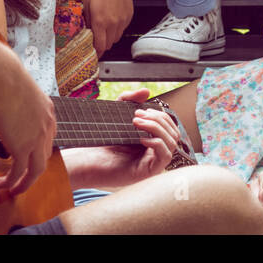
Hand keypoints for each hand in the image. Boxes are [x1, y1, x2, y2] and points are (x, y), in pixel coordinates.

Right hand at [0, 60, 56, 195]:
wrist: (5, 79)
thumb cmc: (5, 76)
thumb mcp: (19, 88)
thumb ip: (16, 95)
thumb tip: (1, 90)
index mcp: (47, 111)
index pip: (48, 136)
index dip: (39, 148)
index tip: (28, 154)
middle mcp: (47, 126)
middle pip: (45, 154)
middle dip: (34, 168)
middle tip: (22, 176)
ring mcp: (37, 139)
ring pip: (36, 170)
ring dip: (26, 182)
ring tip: (14, 189)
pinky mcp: (23, 147)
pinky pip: (20, 172)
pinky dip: (13, 182)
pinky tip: (3, 185)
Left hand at [63, 89, 180, 187]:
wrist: (89, 159)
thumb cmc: (104, 139)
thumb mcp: (117, 112)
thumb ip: (130, 99)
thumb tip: (147, 91)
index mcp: (154, 139)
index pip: (170, 126)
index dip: (160, 115)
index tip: (141, 110)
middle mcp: (156, 151)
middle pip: (174, 132)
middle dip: (158, 120)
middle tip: (138, 116)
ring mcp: (154, 162)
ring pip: (172, 142)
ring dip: (157, 128)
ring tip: (137, 123)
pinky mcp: (149, 171)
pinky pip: (165, 156)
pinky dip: (157, 144)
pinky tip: (141, 139)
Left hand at [83, 0, 133, 55]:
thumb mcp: (86, 4)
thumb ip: (87, 21)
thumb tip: (86, 33)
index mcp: (100, 21)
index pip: (100, 46)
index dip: (96, 52)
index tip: (93, 52)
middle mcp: (113, 23)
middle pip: (109, 44)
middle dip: (102, 44)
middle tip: (96, 39)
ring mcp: (123, 19)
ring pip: (116, 38)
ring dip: (110, 37)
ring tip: (104, 28)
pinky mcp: (129, 15)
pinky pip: (123, 28)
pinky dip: (117, 28)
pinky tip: (112, 19)